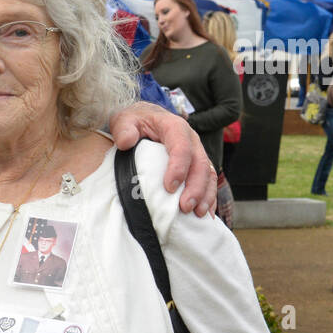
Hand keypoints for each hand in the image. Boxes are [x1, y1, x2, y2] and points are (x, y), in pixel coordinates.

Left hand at [108, 101, 215, 216]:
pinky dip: (208, 198)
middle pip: (200, 164)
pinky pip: (208, 181)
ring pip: (208, 174)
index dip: (178, 167)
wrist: (144, 118)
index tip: (169, 187)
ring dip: (205, 195)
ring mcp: (197, 153)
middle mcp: (191, 140)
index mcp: (175, 127)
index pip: (181, 147)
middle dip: (195, 187)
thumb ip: (124, 129)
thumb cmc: (135, 121)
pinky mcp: (197, 165)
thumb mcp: (124, 120)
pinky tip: (205, 214)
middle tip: (185, 207)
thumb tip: (126, 141)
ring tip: (198, 214)